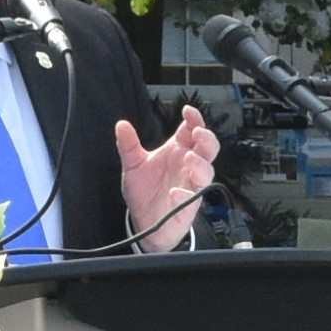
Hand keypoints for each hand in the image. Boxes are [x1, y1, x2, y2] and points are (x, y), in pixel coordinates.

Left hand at [120, 105, 220, 252]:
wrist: (143, 220)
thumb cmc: (146, 190)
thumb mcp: (133, 165)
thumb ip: (128, 145)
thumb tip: (121, 124)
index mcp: (177, 152)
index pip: (191, 132)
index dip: (194, 120)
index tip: (187, 111)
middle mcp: (188, 167)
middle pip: (208, 149)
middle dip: (207, 139)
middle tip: (198, 132)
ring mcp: (190, 186)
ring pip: (206, 173)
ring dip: (201, 165)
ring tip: (189, 158)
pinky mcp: (187, 206)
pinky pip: (191, 200)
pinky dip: (185, 195)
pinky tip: (175, 192)